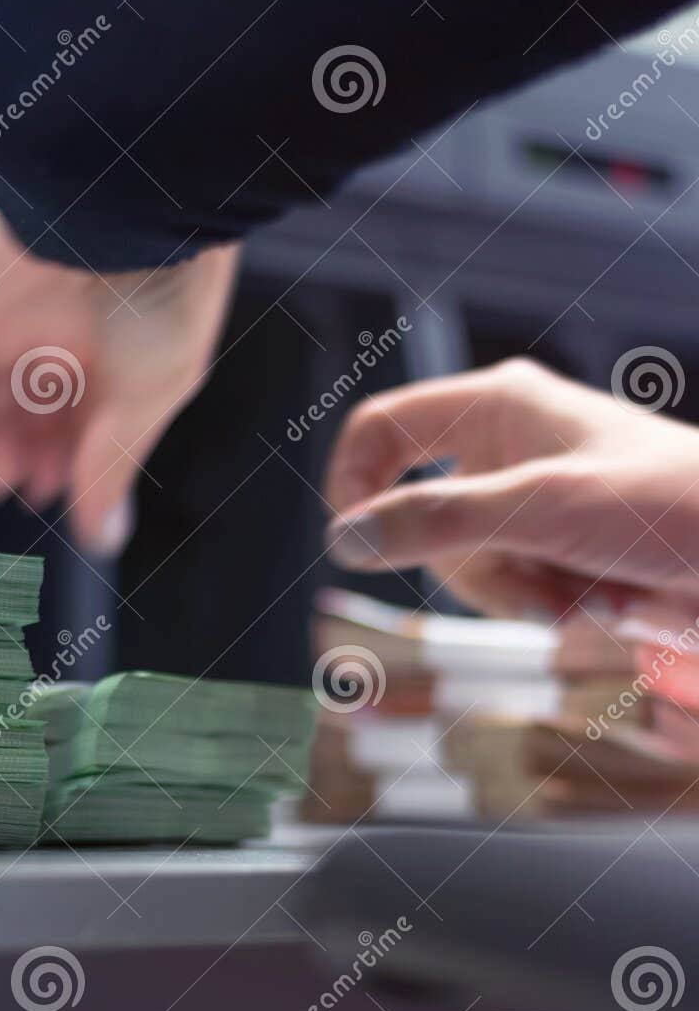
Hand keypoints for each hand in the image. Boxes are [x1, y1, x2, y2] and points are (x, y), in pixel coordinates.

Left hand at [0, 210, 239, 554]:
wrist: (123, 216)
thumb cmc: (160, 306)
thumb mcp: (145, 405)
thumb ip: (109, 472)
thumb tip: (102, 539)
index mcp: (116, 352)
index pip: (80, 415)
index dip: (67, 459)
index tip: (57, 492)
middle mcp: (62, 333)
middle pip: (30, 405)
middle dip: (26, 453)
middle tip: (20, 488)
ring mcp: (12, 315)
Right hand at [324, 357, 698, 619]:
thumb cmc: (671, 505)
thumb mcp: (543, 508)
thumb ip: (440, 520)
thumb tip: (344, 538)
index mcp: (496, 405)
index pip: (377, 429)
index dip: (354, 484)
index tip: (360, 544)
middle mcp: (504, 445)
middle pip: (419, 516)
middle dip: (471, 568)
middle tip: (525, 586)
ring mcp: (529, 498)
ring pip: (462, 562)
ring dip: (515, 594)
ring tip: (582, 598)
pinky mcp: (555, 543)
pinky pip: (507, 584)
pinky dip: (542, 605)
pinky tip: (595, 603)